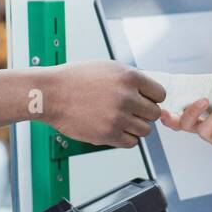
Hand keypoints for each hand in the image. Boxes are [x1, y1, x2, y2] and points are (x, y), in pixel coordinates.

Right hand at [41, 61, 166, 147]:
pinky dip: (126, 138)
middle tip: (131, 111)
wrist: (51, 94)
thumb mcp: (108, 68)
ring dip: (136, 127)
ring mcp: (118, 117)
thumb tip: (149, 91)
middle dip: (144, 113)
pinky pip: (131, 143)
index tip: (145, 100)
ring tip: (121, 120)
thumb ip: (131, 79)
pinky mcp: (108, 134)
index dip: (152, 98)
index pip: (160, 94)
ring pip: (145, 130)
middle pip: (154, 113)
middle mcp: (127, 97)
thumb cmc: (75, 79)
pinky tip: (115, 129)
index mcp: (129, 77)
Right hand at [158, 85, 211, 154]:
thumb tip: (188, 92)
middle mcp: (207, 128)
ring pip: (203, 132)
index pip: (179, 119)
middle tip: (203, 99)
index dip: (169, 117)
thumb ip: (206, 91)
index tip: (163, 110)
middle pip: (185, 126)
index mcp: (202, 115)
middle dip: (190, 112)